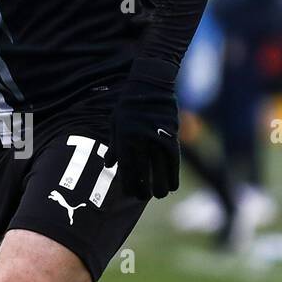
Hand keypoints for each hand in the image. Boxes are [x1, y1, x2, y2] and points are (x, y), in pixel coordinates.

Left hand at [110, 57, 179, 199]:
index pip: (126, 168)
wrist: (151, 85)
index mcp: (124, 138)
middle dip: (143, 188)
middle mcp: (140, 140)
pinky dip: (173, 175)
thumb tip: (109, 165)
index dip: (128, 184)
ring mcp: (157, 138)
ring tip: (159, 194)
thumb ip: (114, 145)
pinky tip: (172, 186)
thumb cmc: (129, 105)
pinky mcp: (171, 136)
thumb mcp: (116, 123)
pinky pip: (173, 161)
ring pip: (159, 169)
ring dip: (160, 185)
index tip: (130, 193)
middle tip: (145, 196)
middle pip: (142, 172)